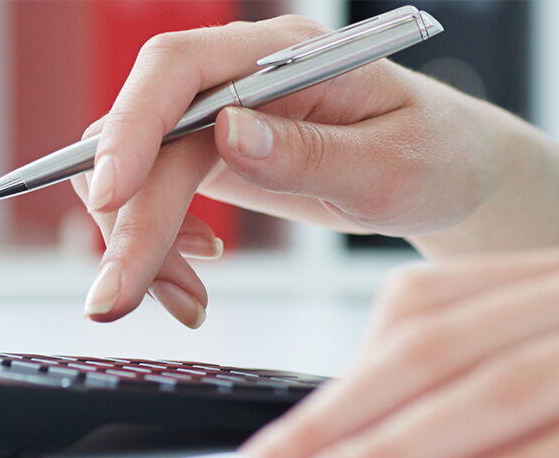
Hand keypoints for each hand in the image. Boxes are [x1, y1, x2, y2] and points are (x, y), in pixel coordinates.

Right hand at [71, 15, 522, 326]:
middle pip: (144, 135)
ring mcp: (218, 117)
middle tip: (118, 298)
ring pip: (134, 171)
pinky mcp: (209, 156)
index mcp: (284, 54)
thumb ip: (309, 155)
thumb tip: (227, 136)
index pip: (179, 68)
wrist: (445, 172)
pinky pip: (150, 197)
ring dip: (138, 242)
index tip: (113, 194)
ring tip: (185, 301)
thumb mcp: (390, 166)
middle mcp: (238, 76)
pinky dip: (156, 246)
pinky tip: (193, 276)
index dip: (132, 126)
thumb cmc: (433, 155)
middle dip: (126, 221)